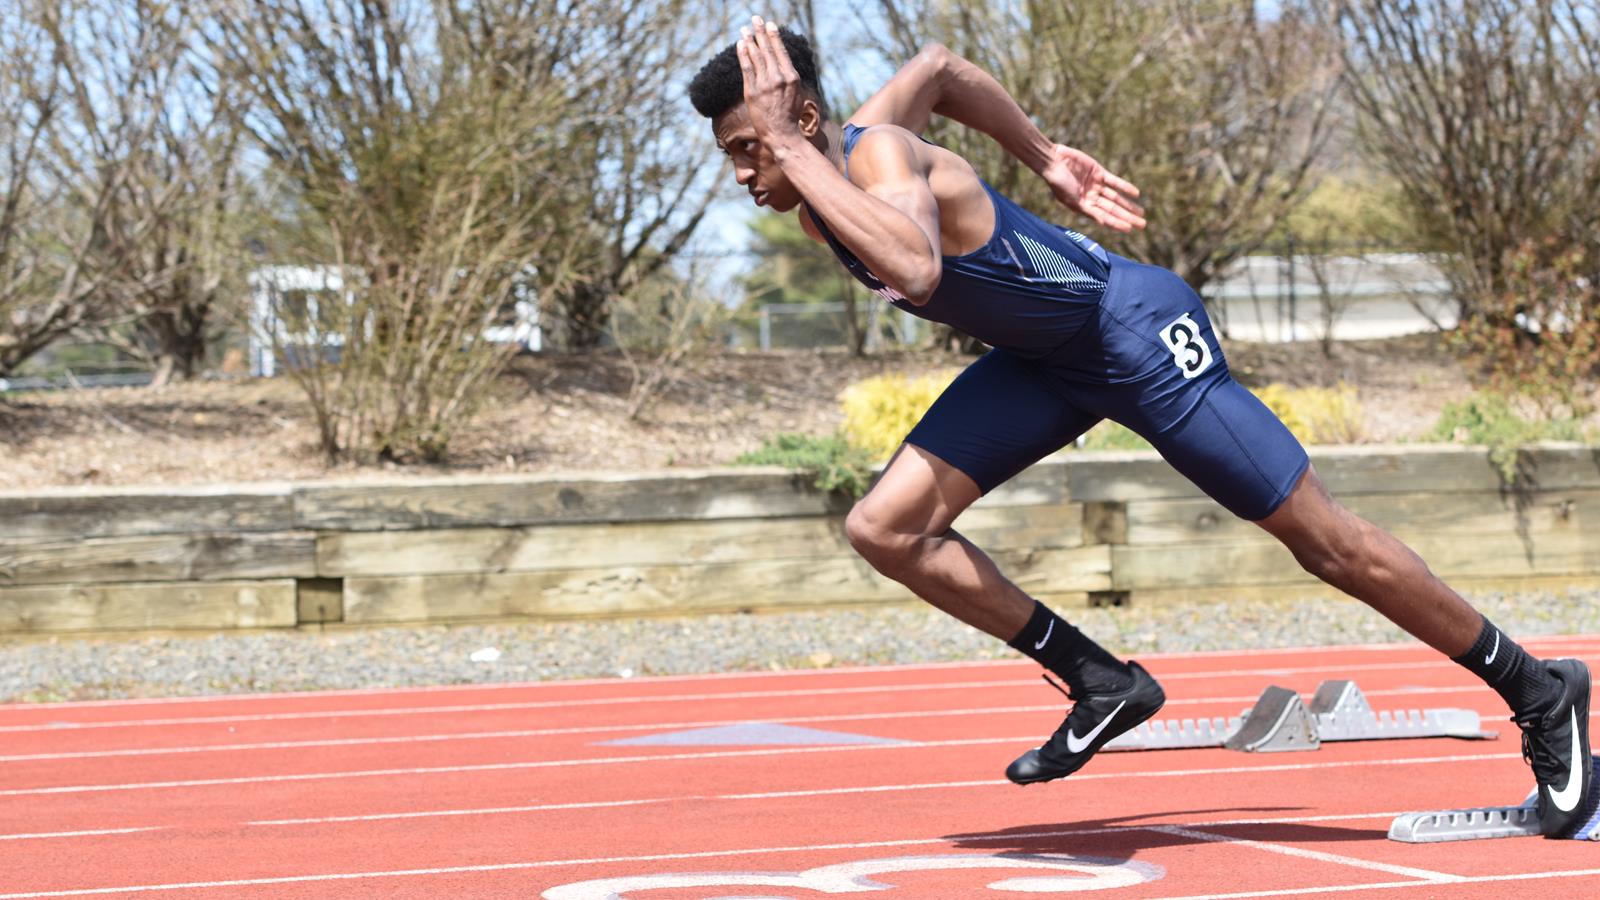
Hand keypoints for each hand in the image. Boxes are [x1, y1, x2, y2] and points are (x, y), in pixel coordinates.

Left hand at [736, 16, 805, 142]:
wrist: (782, 134)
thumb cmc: (790, 117)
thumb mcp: (796, 95)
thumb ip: (790, 79)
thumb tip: (785, 69)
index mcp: (791, 77)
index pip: (781, 51)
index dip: (774, 36)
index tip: (769, 25)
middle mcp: (778, 78)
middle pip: (767, 49)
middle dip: (760, 32)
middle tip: (755, 18)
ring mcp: (765, 84)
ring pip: (756, 56)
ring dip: (749, 40)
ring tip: (744, 29)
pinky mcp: (752, 92)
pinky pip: (746, 68)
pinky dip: (743, 54)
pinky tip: (740, 44)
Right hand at [1039, 144, 1146, 232]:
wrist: (1054, 161)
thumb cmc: (1058, 183)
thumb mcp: (1072, 200)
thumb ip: (1088, 211)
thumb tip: (1103, 223)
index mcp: (1084, 207)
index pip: (1104, 218)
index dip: (1117, 224)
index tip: (1130, 229)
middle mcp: (1091, 198)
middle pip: (1113, 209)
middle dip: (1127, 217)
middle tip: (1142, 225)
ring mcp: (1096, 186)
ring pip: (1116, 197)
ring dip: (1129, 205)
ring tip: (1141, 213)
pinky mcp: (1099, 173)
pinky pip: (1115, 182)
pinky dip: (1125, 187)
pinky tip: (1136, 194)